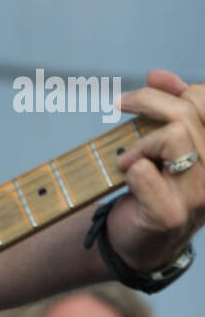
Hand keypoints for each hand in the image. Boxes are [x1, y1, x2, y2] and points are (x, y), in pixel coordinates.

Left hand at [106, 69, 204, 272]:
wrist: (139, 241)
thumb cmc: (154, 186)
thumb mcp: (165, 143)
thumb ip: (171, 108)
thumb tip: (158, 75)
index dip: (179, 88)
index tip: (151, 84)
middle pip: (187, 113)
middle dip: (147, 101)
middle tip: (120, 104)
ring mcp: (199, 198)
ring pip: (174, 137)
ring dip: (141, 140)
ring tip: (128, 154)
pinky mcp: (170, 215)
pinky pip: (145, 171)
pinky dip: (129, 166)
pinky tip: (127, 174)